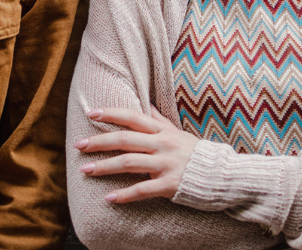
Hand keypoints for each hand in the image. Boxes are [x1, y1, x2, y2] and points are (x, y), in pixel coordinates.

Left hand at [73, 106, 198, 202]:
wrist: (222, 175)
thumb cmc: (197, 153)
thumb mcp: (178, 133)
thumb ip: (160, 120)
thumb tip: (147, 103)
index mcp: (163, 131)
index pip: (132, 118)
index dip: (111, 114)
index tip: (91, 113)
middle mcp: (162, 145)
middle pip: (124, 140)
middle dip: (99, 142)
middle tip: (78, 145)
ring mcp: (166, 165)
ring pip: (129, 163)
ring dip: (104, 166)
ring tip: (85, 170)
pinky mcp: (170, 185)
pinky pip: (142, 190)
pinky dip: (124, 195)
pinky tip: (109, 198)